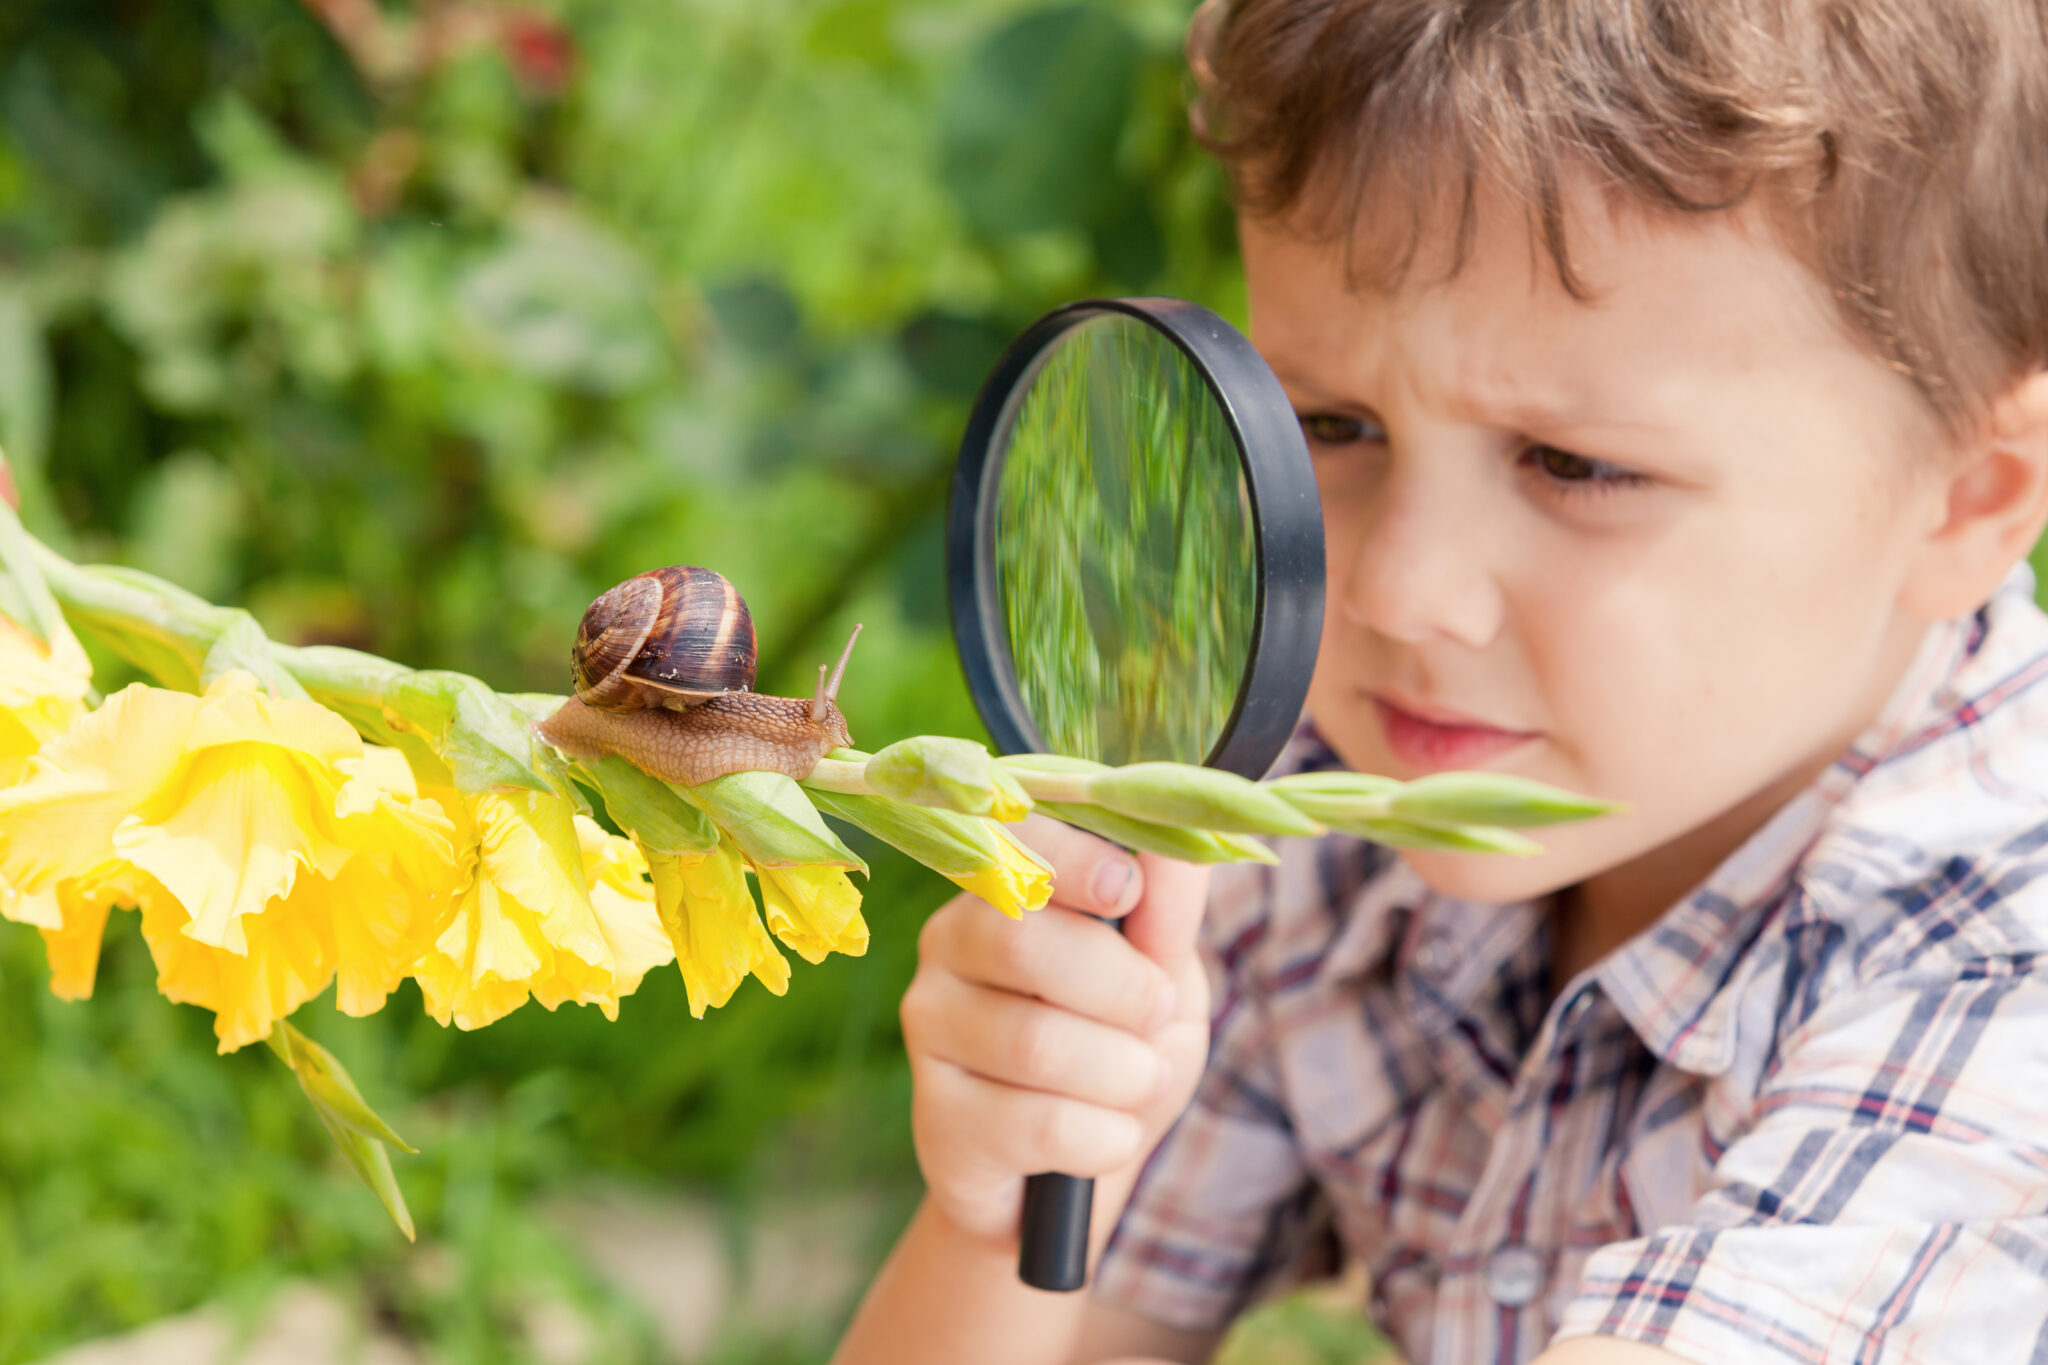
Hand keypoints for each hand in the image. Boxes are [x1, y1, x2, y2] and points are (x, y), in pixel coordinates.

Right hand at [901, 813, 1212, 1242]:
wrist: (1078, 1178)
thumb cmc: (1122, 1050)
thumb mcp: (1165, 976)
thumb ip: (1167, 911)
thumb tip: (1179, 843)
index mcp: (1002, 892)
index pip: (1011, 846)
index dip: (1069, 859)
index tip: (1126, 886)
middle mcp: (947, 948)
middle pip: (1024, 944)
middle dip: (1123, 989)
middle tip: (1157, 1014)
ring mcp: (931, 1033)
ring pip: (1038, 1044)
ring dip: (1124, 1073)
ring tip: (1138, 1081)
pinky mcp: (939, 1121)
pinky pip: (1042, 1125)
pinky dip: (1106, 1137)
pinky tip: (1106, 1135)